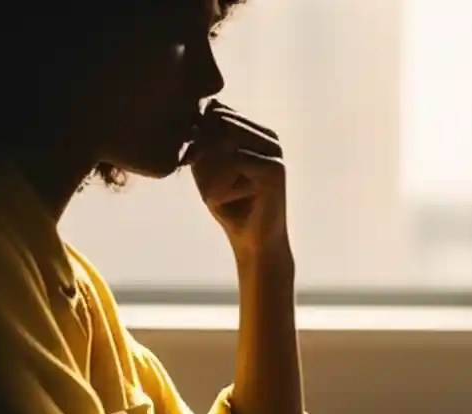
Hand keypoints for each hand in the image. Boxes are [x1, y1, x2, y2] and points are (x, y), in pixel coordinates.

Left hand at [185, 98, 289, 260]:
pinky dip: (220, 189)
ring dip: (210, 175)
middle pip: (214, 124)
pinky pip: (229, 164)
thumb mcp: (205, 166)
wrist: (255, 243)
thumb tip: (196, 117)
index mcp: (255, 130)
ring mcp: (275, 151)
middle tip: (214, 187)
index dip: (196, 141)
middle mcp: (268, 135)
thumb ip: (199, 139)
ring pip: (219, 142)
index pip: (212, 112)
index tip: (204, 172)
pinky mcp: (275, 169)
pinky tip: (233, 204)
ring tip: (224, 196)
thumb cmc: (228, 204)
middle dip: (203, 156)